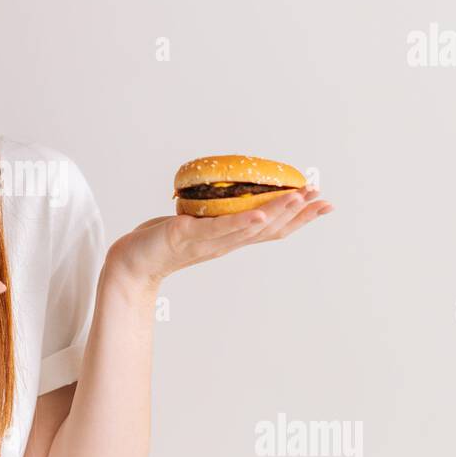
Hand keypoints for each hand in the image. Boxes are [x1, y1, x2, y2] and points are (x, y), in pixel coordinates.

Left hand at [106, 187, 334, 288]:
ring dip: (276, 212)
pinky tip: (258, 214)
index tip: (324, 204)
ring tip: (298, 197)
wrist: (131, 262)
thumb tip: (235, 195)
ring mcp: (207, 242)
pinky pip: (218, 230)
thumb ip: (218, 214)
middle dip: (298, 213)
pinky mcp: (186, 236)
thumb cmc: (161, 241)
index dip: (299, 218)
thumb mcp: (196, 224)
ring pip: (249, 228)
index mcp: (229, 239)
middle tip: (322, 198)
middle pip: (269, 229)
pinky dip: (241, 223)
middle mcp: (224, 243)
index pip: (272, 228)